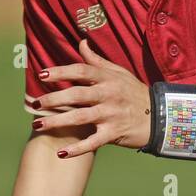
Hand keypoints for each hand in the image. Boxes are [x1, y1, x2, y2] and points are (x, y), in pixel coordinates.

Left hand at [32, 39, 151, 156]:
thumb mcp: (119, 73)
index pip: (81, 70)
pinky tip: (60, 153)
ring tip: (38, 126)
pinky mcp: (114, 133)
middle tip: (35, 104)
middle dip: (53, 99)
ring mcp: (111, 114)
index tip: (42, 75)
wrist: (160, 116)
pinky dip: (77, 149)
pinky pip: (93, 142)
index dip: (61, 72)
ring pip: (80, 117)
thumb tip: (81, 42)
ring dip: (57, 122)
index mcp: (108, 78)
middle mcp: (108, 94)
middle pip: (77, 94)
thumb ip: (97, 61)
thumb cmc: (135, 93)